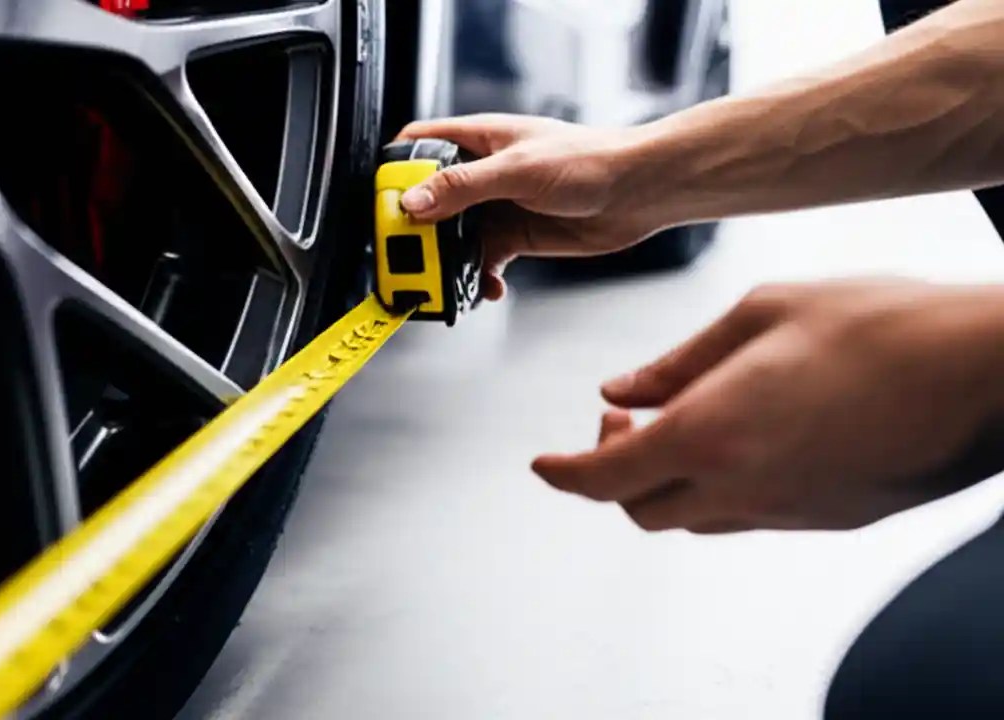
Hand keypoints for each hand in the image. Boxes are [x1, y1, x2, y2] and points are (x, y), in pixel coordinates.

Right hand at [395, 114, 655, 300]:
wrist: (640, 192)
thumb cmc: (592, 159)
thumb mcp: (518, 171)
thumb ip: (462, 187)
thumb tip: (413, 202)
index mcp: (478, 139)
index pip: (417, 148)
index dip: (395, 174)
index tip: (385, 206)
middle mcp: (482, 173)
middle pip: (428, 200)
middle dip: (416, 230)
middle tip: (410, 256)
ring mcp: (497, 206)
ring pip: (453, 237)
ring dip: (447, 261)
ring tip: (446, 281)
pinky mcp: (515, 236)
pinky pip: (482, 261)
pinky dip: (478, 278)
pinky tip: (486, 288)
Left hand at [531, 279, 1003, 532]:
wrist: (984, 372)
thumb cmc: (884, 326)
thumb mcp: (762, 313)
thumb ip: (678, 361)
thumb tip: (621, 390)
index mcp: (710, 432)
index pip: (604, 477)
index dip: (563, 474)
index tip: (543, 465)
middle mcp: (741, 487)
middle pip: (640, 508)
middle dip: (611, 473)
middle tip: (620, 424)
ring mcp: (786, 511)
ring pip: (691, 519)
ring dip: (663, 482)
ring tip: (677, 423)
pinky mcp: (824, 517)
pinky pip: (743, 517)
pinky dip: (715, 487)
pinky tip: (734, 438)